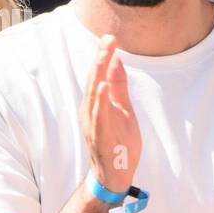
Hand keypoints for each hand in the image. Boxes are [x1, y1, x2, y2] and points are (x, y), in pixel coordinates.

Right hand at [82, 35, 141, 192]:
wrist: (115, 176)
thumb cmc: (118, 142)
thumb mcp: (123, 110)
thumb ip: (118, 87)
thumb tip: (116, 61)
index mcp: (96, 103)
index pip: (98, 74)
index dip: (104, 55)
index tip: (111, 36)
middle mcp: (90, 111)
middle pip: (94, 79)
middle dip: (101, 58)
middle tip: (109, 38)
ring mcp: (93, 124)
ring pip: (94, 95)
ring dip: (99, 73)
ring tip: (105, 54)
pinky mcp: (99, 136)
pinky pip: (98, 116)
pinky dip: (99, 101)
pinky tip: (102, 87)